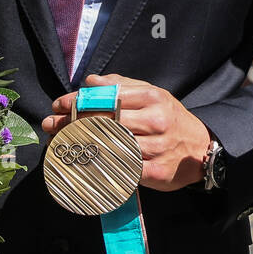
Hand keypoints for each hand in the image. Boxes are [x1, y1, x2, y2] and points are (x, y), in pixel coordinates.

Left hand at [43, 74, 211, 189]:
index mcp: (151, 97)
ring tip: (57, 144)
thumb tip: (90, 81)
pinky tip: (79, 166)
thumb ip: (121, 86)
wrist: (201, 148)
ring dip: (79, 147)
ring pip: (109, 147)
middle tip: (50, 125)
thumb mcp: (152, 94)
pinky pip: (121, 171)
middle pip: (103, 122)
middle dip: (71, 124)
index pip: (106, 98)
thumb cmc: (170, 118)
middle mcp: (154, 121)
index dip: (77, 102)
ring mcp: (156, 148)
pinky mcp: (155, 172)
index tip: (57, 105)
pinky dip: (97, 168)